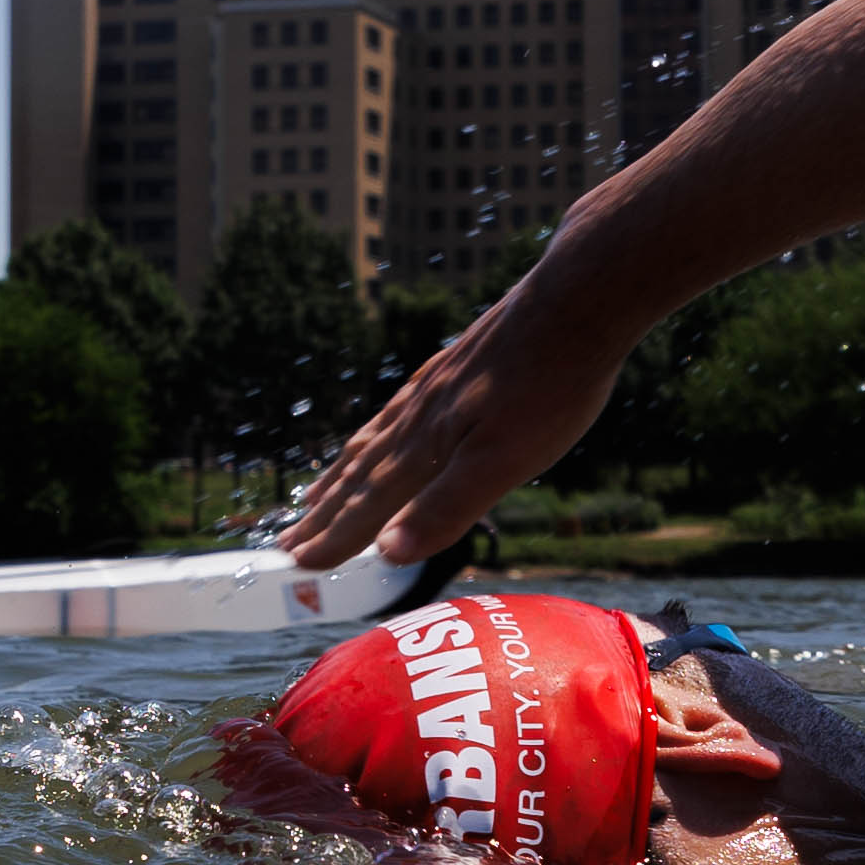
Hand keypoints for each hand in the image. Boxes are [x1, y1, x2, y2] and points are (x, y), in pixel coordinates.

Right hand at [282, 282, 625, 568]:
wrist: (576, 300)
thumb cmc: (550, 386)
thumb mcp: (505, 461)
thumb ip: (446, 507)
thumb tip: (387, 552)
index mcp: (426, 448)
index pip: (367, 506)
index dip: (334, 538)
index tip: (297, 563)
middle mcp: (416, 418)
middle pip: (358, 477)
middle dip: (324, 515)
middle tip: (287, 542)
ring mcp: (432, 389)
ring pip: (373, 442)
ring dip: (342, 477)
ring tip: (316, 494)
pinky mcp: (452, 368)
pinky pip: (395, 413)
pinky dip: (374, 436)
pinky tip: (384, 433)